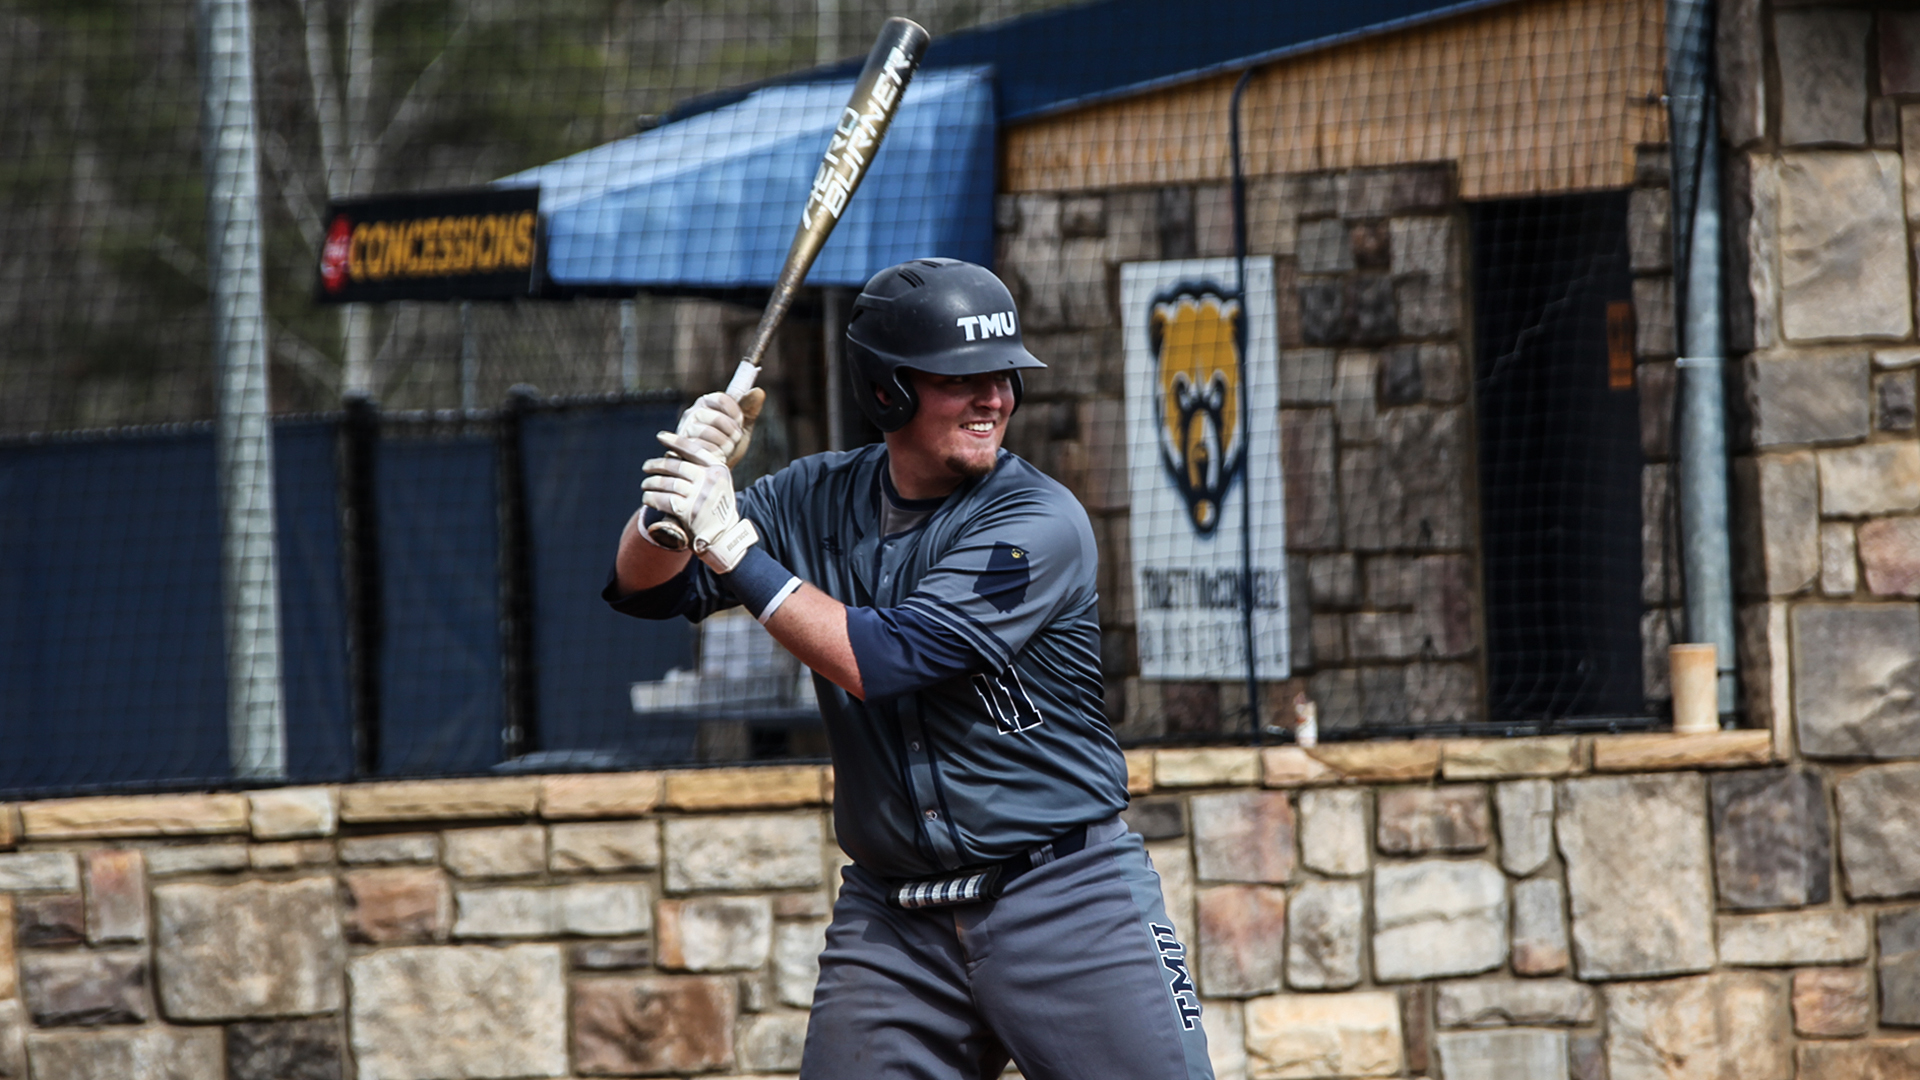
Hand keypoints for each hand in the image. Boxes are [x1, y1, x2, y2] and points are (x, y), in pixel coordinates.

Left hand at [641, 433, 758, 572]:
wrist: (724, 538)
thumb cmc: (717, 509)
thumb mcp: (719, 485)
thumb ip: (702, 470)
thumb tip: (671, 455)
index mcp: (719, 470)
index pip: (694, 450)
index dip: (675, 442)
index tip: (660, 436)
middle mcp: (710, 481)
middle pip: (677, 466)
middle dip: (658, 465)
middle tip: (646, 467)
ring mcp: (699, 496)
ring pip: (667, 483)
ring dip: (652, 483)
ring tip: (645, 484)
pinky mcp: (687, 512)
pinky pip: (663, 499)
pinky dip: (651, 498)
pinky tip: (647, 498)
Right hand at [675, 388, 765, 468]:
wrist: (714, 475)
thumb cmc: (726, 448)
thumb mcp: (741, 428)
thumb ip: (749, 410)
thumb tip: (759, 391)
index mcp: (706, 403)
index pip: (723, 398)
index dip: (736, 413)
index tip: (739, 423)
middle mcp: (691, 414)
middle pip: (718, 417)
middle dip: (732, 432)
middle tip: (733, 440)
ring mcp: (684, 431)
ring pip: (711, 434)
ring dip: (725, 445)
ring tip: (725, 451)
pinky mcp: (681, 449)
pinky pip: (705, 449)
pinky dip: (717, 456)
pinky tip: (717, 459)